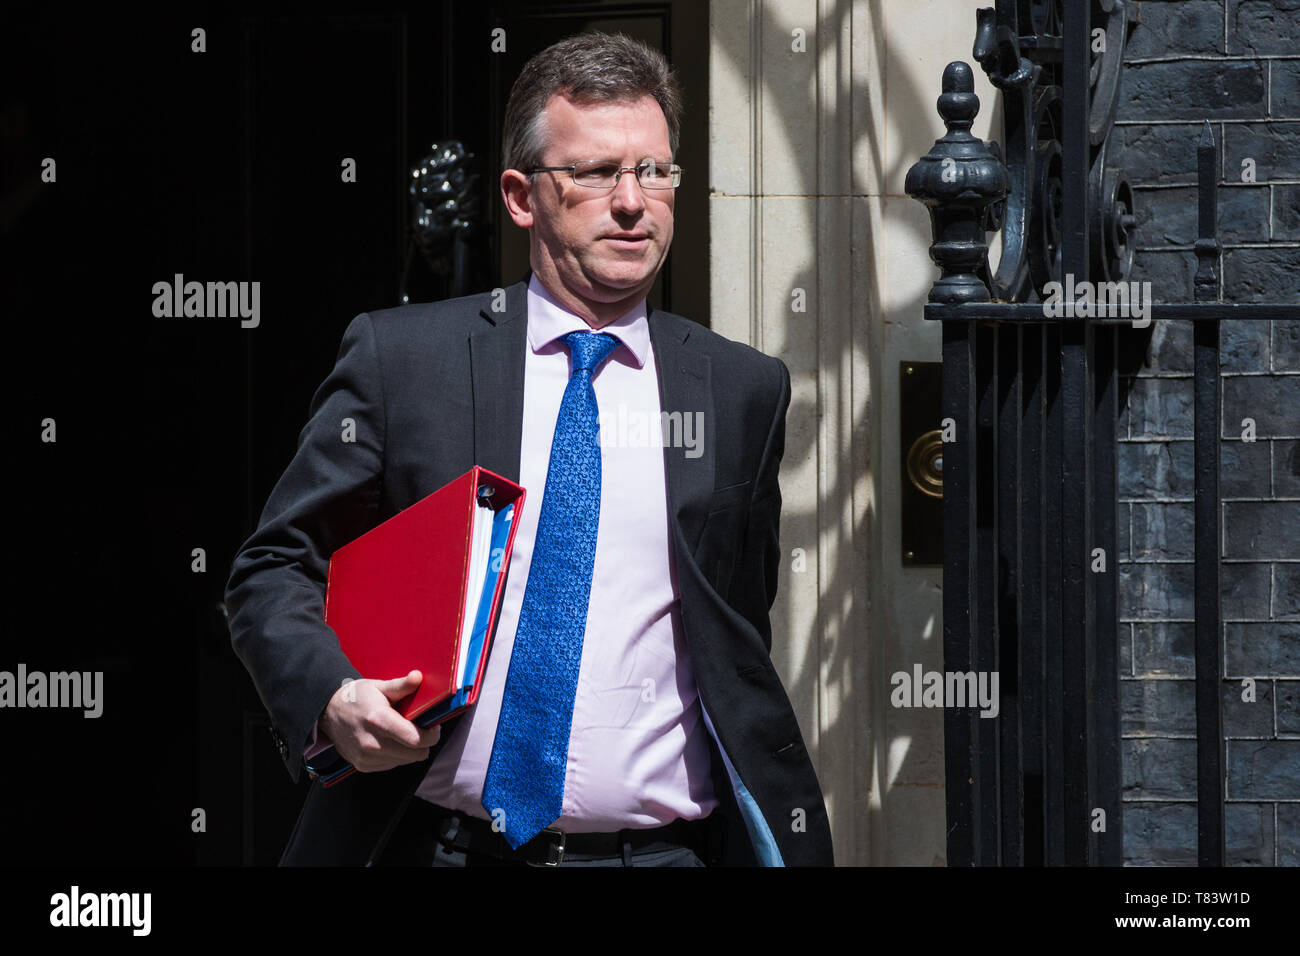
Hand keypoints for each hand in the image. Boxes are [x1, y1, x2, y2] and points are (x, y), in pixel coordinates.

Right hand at [318, 670, 441, 772]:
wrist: (328, 712)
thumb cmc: (357, 697)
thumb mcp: (379, 686)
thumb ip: (401, 685)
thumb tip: (418, 677)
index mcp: (378, 720)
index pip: (416, 739)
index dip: (431, 735)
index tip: (433, 727)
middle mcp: (372, 742)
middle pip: (415, 754)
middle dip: (424, 743)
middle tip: (422, 730)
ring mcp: (366, 757)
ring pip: (405, 761)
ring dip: (410, 750)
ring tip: (404, 734)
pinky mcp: (363, 766)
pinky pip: (392, 765)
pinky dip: (397, 756)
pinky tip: (390, 741)